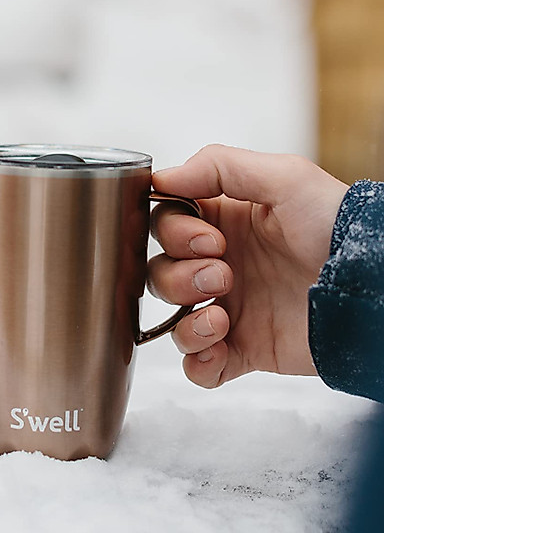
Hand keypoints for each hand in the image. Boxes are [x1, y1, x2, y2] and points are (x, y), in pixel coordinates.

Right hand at [148, 145, 348, 386]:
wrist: (371, 286)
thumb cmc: (338, 227)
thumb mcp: (285, 177)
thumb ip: (219, 166)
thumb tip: (162, 176)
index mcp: (227, 222)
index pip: (167, 223)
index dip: (175, 232)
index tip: (209, 238)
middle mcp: (224, 265)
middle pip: (161, 272)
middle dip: (179, 276)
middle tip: (222, 274)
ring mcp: (233, 310)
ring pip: (173, 320)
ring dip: (185, 319)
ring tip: (221, 316)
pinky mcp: (246, 350)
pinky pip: (199, 366)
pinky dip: (198, 361)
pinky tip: (219, 345)